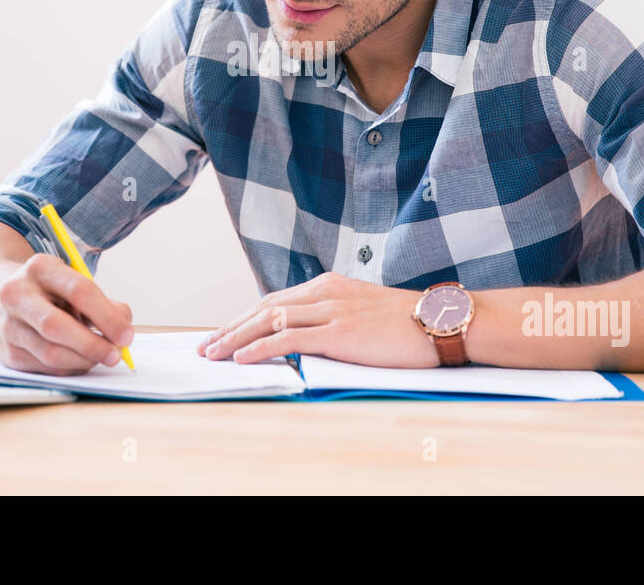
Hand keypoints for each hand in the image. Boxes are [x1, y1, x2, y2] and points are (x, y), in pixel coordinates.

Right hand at [0, 252, 132, 374]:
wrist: (4, 298)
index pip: (79, 291)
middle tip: (115, 355)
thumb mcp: (75, 284)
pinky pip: (44, 367)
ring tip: (101, 357)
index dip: (107, 317)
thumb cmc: (51, 292)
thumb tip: (123, 332)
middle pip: (57, 326)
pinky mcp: (6, 351)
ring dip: (83, 360)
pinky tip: (80, 361)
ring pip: (50, 352)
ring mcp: (7, 324)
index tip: (126, 335)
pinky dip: (69, 368)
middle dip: (92, 344)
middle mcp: (16, 294)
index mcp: (41, 268)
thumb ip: (104, 304)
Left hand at [195, 272, 438, 367]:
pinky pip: (289, 337)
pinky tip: (242, 357)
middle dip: (230, 328)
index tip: (221, 335)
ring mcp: (330, 309)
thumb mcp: (359, 313)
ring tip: (213, 354)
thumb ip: (329, 319)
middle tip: (205, 346)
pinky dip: (261, 347)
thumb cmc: (404, 324)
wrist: (439, 322)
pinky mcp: (339, 331)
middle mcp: (323, 292)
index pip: (273, 300)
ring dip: (235, 339)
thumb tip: (302, 340)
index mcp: (327, 285)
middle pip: (263, 307)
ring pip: (269, 320)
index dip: (242, 319)